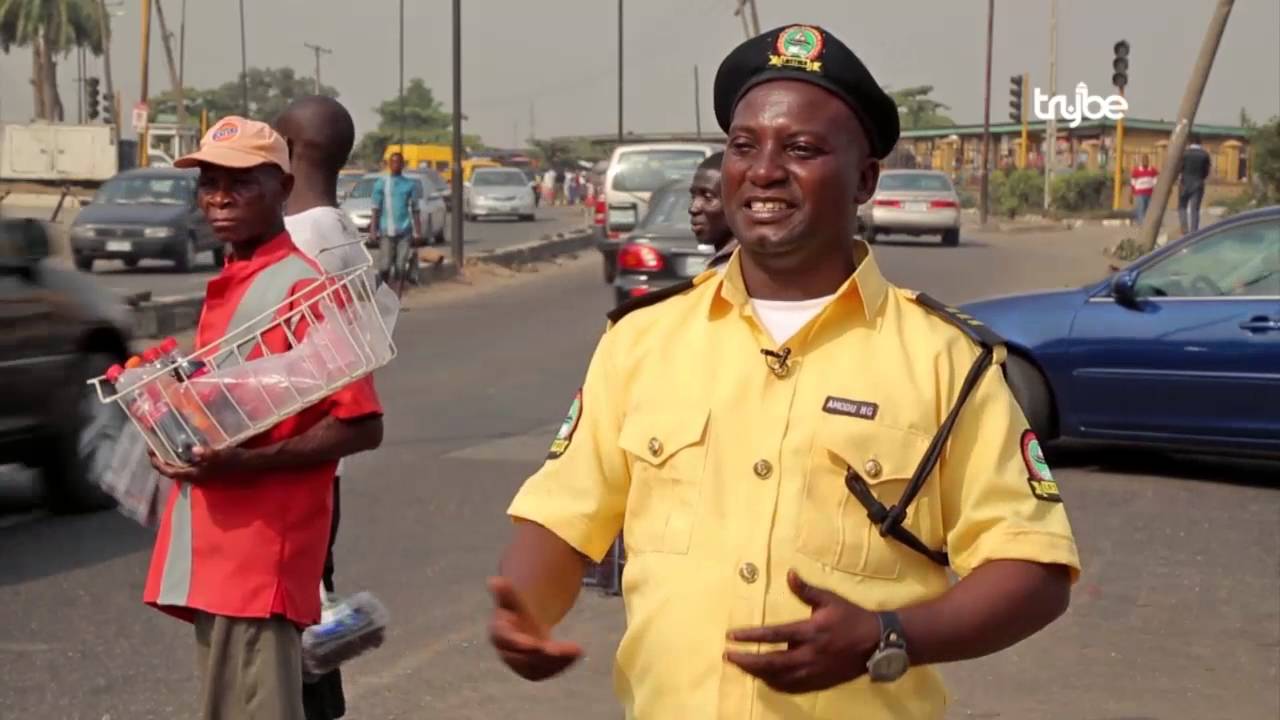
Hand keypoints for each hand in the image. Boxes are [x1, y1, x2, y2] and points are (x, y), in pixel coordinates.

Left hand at [148, 445, 249, 483]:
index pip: (170, 472)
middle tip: (154, 446)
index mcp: (195, 474)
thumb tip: (194, 449)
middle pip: (172, 470)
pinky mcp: (206, 468)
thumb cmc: (234, 460)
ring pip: (180, 467)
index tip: (150, 452)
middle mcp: (195, 475)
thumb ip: (207, 454)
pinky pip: (188, 464)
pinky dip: (181, 456)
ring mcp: (201, 473)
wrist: (249, 463)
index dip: (158, 464)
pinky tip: (183, 446)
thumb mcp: (221, 455)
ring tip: (164, 445)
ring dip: (171, 458)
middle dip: (161, 460)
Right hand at [487, 576, 582, 680]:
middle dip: (541, 655)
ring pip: (538, 667)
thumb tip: (494, 580)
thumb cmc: (516, 612)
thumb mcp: (513, 600)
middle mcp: (507, 653)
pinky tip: (577, 653)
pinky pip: (548, 671)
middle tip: (558, 649)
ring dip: (556, 661)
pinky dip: (563, 664)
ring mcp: (521, 665)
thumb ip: (505, 592)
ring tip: (576, 650)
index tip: (533, 643)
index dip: (519, 643)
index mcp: (499, 634)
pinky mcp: (534, 672)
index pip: (506, 640)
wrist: (524, 627)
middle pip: (523, 658)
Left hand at [724, 570, 880, 693]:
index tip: (731, 637)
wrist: (877, 643)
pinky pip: (791, 688)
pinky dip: (774, 684)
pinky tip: (764, 679)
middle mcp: (809, 655)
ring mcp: (814, 672)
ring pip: (779, 678)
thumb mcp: (830, 600)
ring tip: (741, 666)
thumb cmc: (851, 618)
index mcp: (809, 632)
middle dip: (747, 661)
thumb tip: (789, 574)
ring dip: (757, 674)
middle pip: (771, 662)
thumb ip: (806, 590)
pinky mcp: (819, 682)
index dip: (750, 637)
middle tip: (728, 657)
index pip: (773, 635)